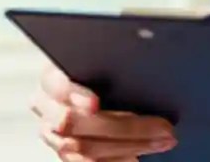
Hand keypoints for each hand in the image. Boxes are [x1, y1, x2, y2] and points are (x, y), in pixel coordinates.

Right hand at [31, 64, 178, 160]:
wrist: (91, 88)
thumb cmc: (104, 68)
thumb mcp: (106, 58)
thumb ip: (115, 59)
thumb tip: (145, 59)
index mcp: (53, 77)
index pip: (58, 85)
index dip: (76, 96)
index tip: (96, 104)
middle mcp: (46, 107)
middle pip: (73, 123)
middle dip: (123, 128)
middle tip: (162, 127)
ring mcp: (53, 135)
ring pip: (82, 149)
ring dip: (129, 147)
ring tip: (163, 140)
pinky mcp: (66, 154)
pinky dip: (117, 160)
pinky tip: (139, 155)